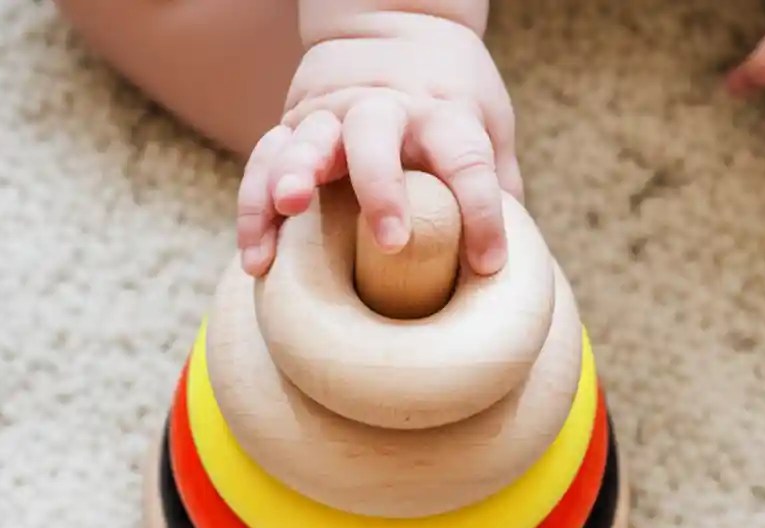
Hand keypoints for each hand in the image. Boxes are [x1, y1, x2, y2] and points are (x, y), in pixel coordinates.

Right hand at [235, 11, 520, 277]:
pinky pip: (264, 165)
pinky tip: (257, 257)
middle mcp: (385, 110)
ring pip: (308, 141)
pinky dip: (255, 208)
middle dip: (380, 188)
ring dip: (296, 177)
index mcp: (444, 113)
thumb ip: (495, 185)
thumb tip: (509, 265)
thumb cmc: (448, 95)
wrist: (393, 26)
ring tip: (288, 210)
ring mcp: (332, 116)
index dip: (481, 212)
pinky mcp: (291, 127)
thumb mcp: (487, 125)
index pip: (467, 160)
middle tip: (389, 241)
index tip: (487, 263)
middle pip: (377, 138)